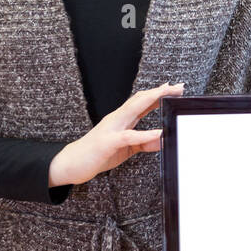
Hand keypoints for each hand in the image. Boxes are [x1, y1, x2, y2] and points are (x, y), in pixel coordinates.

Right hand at [49, 82, 184, 187]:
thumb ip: (143, 143)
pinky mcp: (108, 142)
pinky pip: (128, 136)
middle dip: (160, 92)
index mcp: (121, 119)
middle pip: (140, 99)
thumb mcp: (127, 148)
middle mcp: (117, 119)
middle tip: (179, 86)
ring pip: (133, 109)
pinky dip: (144, 134)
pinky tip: (158, 133)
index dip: (158, 94)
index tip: (175, 88)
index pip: (142, 102)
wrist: (71, 163)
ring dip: (152, 101)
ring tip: (169, 96)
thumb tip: (162, 140)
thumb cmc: (98, 153)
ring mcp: (111, 128)